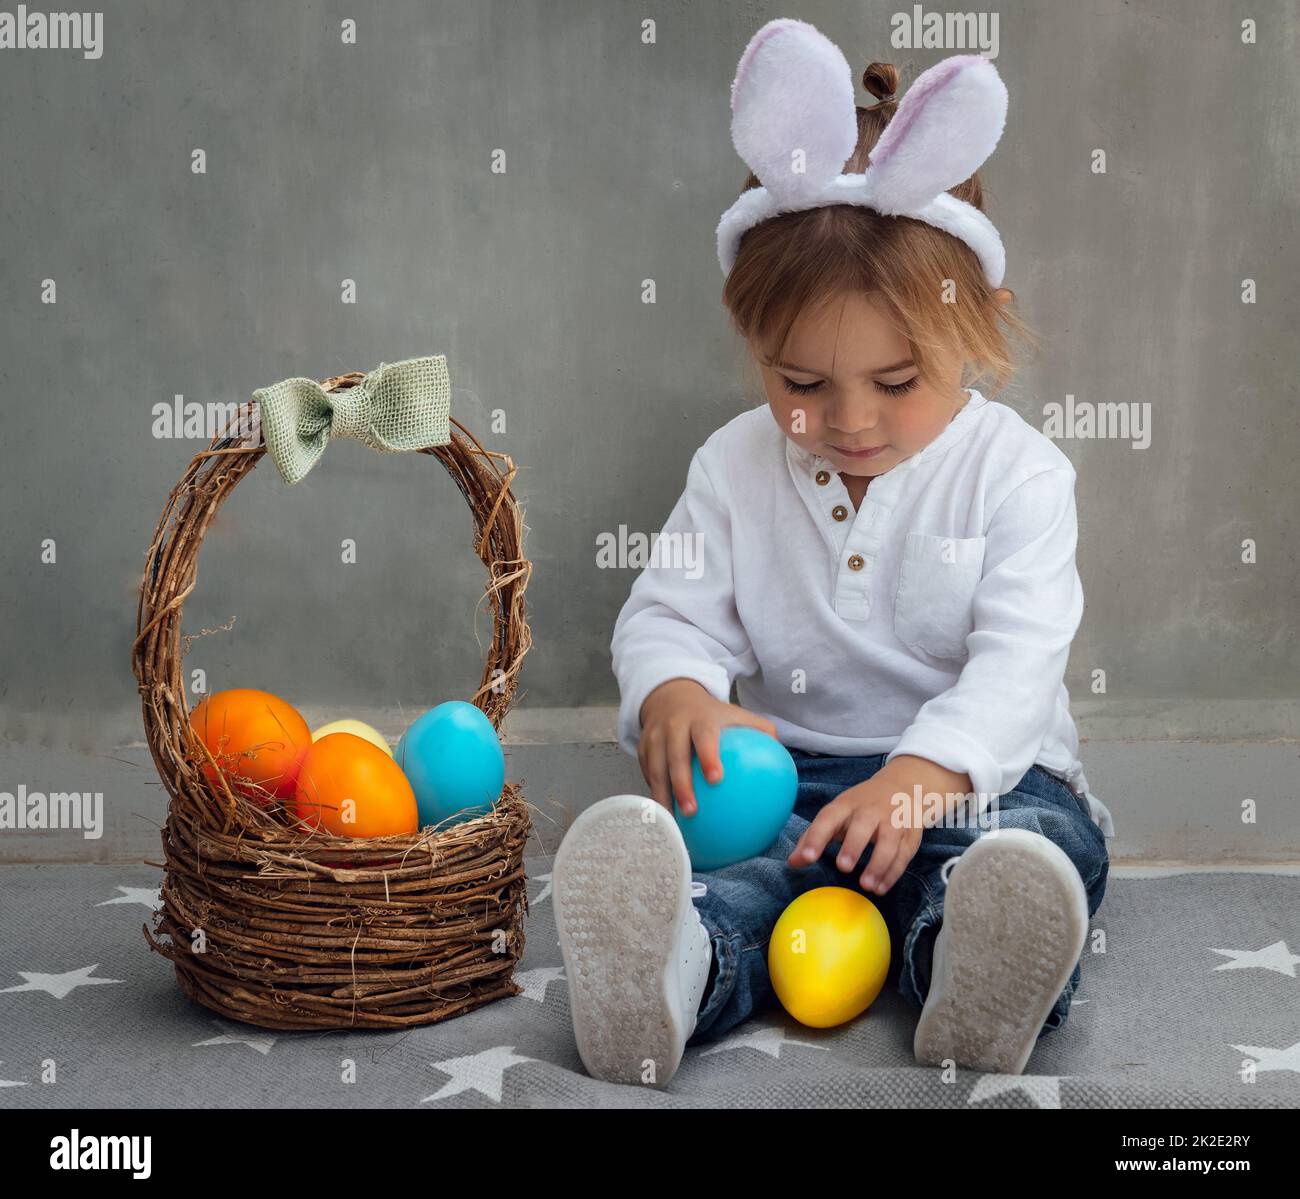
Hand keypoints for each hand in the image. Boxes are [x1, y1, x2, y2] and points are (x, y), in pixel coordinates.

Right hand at [638, 678, 777, 816]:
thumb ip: (759, 730)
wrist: (671, 696)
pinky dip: (653, 793)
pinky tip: (663, 816)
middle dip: (681, 784)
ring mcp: (655, 737)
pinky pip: (646, 774)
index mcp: (700, 719)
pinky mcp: (642, 748)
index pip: (704, 737)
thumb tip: (784, 758)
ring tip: (673, 822)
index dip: (708, 756)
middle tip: (692, 811)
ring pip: (655, 769)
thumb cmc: (710, 714)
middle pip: (674, 756)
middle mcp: (674, 726)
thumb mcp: (734, 713)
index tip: (716, 779)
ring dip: (663, 795)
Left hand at [786, 757, 971, 894]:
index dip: (816, 837)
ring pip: (889, 842)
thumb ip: (812, 838)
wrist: (904, 786)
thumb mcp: (836, 814)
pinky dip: (893, 873)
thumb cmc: (860, 807)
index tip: (807, 858)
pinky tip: (880, 888)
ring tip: (866, 886)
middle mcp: (871, 810)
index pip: (828, 817)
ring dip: (878, 864)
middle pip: (863, 825)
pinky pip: (903, 855)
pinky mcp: (910, 835)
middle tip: (842, 867)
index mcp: (846, 804)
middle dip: (853, 845)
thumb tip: (792, 863)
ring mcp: (894, 821)